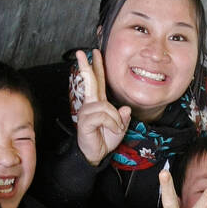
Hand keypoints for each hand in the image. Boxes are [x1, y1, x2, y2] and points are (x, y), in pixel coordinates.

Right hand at [74, 49, 131, 165]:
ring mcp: (86, 112)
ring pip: (105, 106)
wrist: (96, 154)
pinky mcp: (85, 121)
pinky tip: (111, 129)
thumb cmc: (105, 139)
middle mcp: (91, 105)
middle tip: (81, 53)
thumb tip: (124, 108)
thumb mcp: (120, 127)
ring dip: (114, 118)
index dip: (96, 67)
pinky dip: (111, 123)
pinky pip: (103, 116)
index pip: (97, 82)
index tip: (94, 53)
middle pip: (90, 82)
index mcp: (98, 103)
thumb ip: (123, 117)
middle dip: (86, 66)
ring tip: (115, 128)